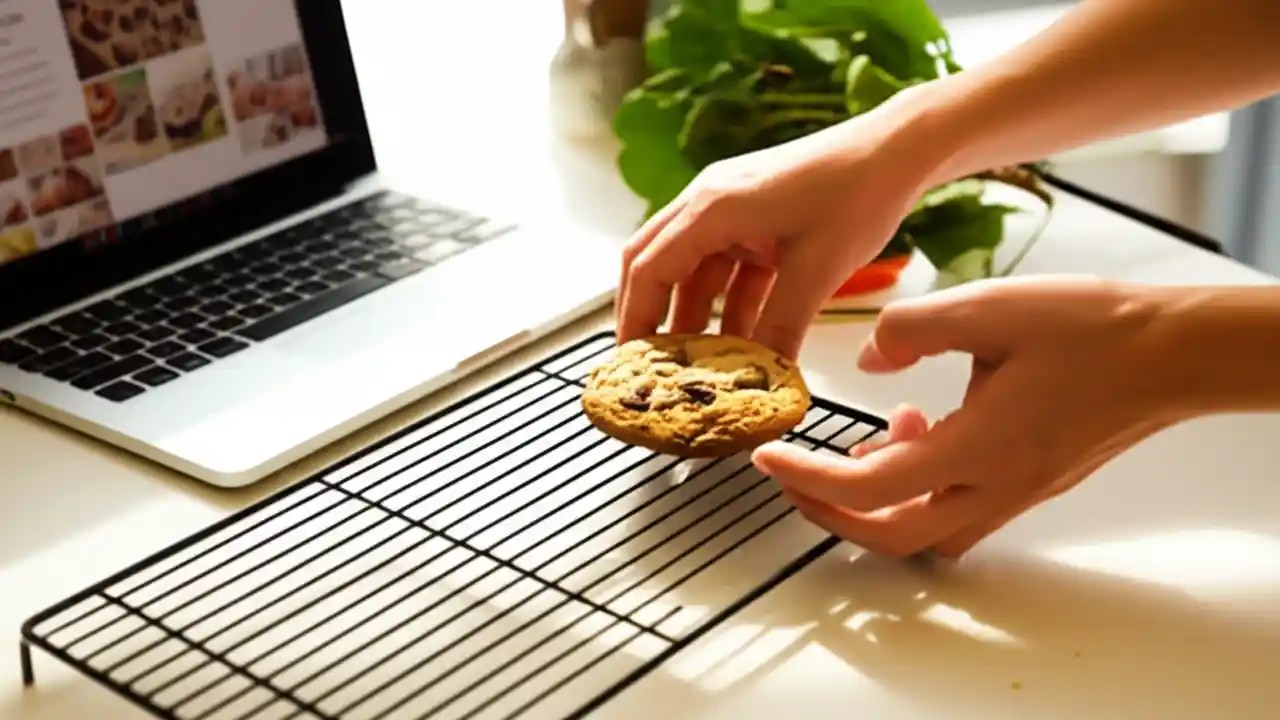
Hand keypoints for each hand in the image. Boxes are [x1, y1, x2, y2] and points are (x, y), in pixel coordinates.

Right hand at [615, 101, 936, 357]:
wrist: (899, 150)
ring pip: (694, 270)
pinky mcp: (756, 217)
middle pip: (654, 263)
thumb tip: (761, 379)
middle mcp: (710, 202)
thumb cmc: (858, 191)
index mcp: (712, 207)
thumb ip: (781, 326)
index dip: (634, 319)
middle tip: (651, 366)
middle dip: (650, 317)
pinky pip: (729, 267)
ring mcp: (732, 208)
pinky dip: (731, 304)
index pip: (648, 268)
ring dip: (697, 316)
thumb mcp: (817, 269)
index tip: (631, 364)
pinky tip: (746, 340)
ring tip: (701, 365)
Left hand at [752, 276, 1189, 557]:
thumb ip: (911, 331)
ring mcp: (1015, 492)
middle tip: (796, 475)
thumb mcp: (986, 308)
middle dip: (830, 512)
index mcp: (976, 447)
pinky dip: (922, 485)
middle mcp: (994, 485)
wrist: (1170, 351)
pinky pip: (958, 507)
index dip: (806, 479)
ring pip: (926, 531)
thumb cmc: (1092, 329)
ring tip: (863, 444)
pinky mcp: (1029, 482)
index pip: (868, 487)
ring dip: (879, 502)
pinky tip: (919, 426)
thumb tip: (867, 358)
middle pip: (890, 536)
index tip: (768, 459)